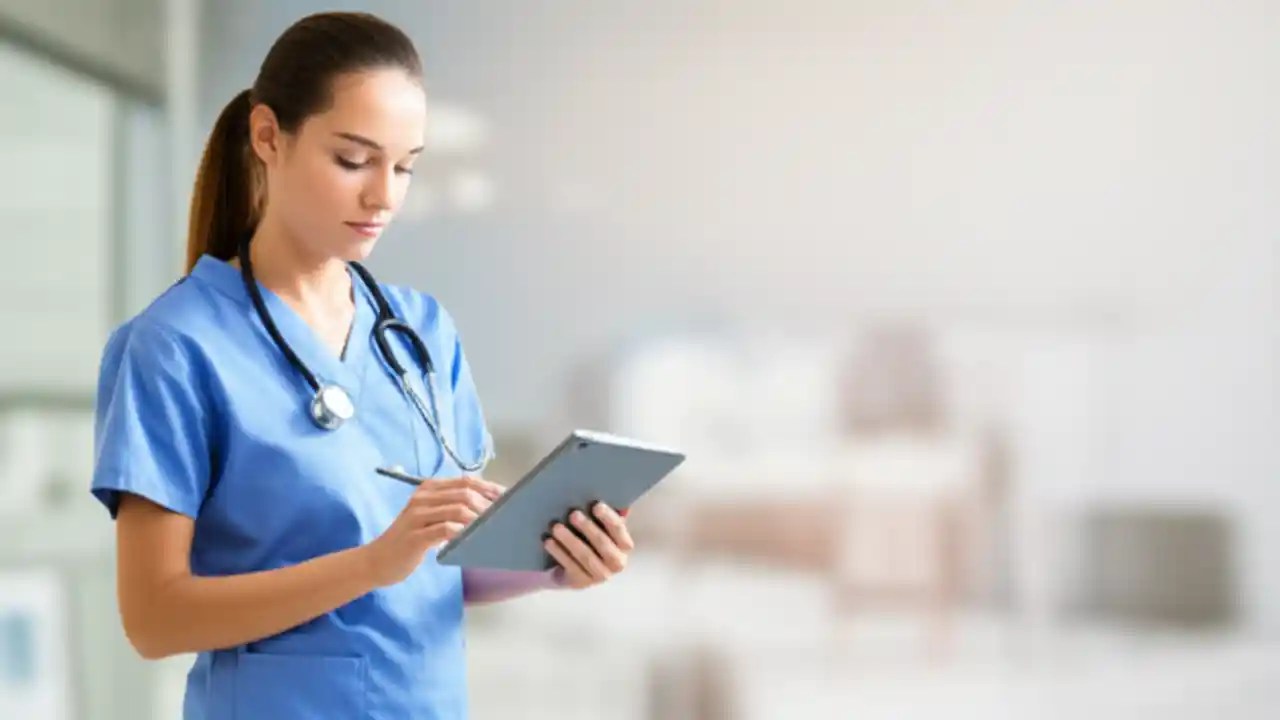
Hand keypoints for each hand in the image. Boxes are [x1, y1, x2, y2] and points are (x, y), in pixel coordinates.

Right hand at [364, 475, 504, 587]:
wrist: (377, 561)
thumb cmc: (409, 541)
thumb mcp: (431, 519)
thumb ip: (452, 510)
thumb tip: (488, 509)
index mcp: (429, 489)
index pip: (467, 481)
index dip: (491, 489)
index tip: (510, 500)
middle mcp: (423, 497)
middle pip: (466, 493)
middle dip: (490, 505)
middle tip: (506, 518)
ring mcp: (418, 515)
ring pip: (459, 509)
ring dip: (480, 520)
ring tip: (494, 530)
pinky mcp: (416, 536)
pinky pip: (446, 530)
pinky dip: (464, 533)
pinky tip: (474, 541)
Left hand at [544, 502, 633, 589]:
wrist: (577, 569)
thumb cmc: (591, 540)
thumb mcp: (600, 528)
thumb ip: (604, 515)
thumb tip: (602, 494)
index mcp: (625, 545)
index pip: (619, 530)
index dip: (608, 518)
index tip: (596, 505)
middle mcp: (617, 563)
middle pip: (603, 544)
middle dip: (588, 528)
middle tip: (573, 514)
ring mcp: (600, 576)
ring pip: (586, 557)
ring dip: (570, 541)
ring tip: (556, 527)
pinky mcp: (582, 583)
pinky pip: (570, 567)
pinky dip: (559, 553)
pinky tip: (549, 542)